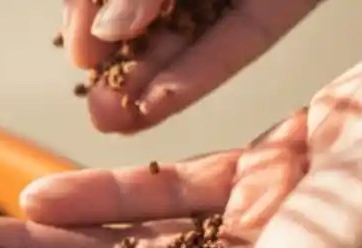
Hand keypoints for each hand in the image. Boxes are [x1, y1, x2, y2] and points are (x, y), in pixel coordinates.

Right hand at [62, 0, 320, 132]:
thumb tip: (108, 31)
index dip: (85, 18)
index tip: (81, 55)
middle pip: (140, 26)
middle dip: (118, 71)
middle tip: (100, 111)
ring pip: (184, 40)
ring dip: (148, 84)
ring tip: (117, 121)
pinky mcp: (281, 2)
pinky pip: (236, 43)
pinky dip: (198, 75)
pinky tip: (159, 105)